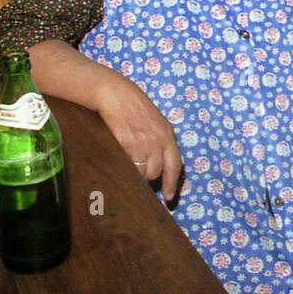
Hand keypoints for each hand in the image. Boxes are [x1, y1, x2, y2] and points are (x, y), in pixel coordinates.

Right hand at [95, 75, 183, 199]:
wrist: (117, 95)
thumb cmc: (136, 109)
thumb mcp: (157, 123)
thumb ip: (161, 143)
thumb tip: (160, 167)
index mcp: (168, 136)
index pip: (175, 166)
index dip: (172, 184)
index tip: (169, 198)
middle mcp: (158, 141)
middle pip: (156, 172)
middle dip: (149, 178)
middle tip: (140, 177)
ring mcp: (142, 143)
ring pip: (141, 173)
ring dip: (136, 175)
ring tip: (129, 166)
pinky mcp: (125, 144)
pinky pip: (127, 166)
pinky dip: (124, 168)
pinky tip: (120, 163)